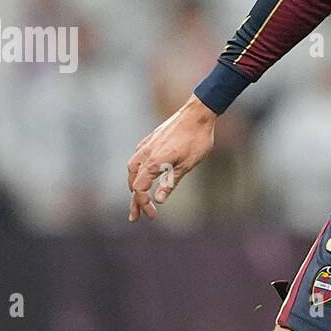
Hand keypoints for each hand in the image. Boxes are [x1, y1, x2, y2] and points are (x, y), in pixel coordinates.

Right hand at [127, 95, 217, 220]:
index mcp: (154, 162)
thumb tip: (158, 200)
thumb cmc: (196, 139)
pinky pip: (138, 157)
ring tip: (136, 197)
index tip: (152, 215)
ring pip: (132, 168)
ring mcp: (147, 145)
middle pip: (133, 181)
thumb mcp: (187, 165)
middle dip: (134, 200)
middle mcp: (146, 153)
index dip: (143, 204)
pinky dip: (137, 170)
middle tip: (135, 216)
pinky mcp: (151, 139)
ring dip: (133, 185)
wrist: (198, 113)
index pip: (140, 189)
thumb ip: (170, 182)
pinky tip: (142, 173)